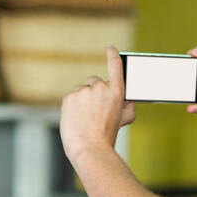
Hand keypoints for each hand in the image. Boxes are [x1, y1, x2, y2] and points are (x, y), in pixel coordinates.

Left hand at [59, 44, 135, 162]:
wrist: (90, 148)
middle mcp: (100, 88)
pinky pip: (71, 98)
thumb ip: (127, 106)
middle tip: (95, 111)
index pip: (115, 66)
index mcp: (116, 91)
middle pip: (95, 82)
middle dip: (95, 93)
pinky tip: (77, 120)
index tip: (110, 48)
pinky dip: (73, 107)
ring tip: (86, 119)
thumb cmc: (107, 137)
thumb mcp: (124, 120)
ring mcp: (83, 92)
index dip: (112, 55)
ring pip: (82, 91)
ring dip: (83, 101)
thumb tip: (127, 101)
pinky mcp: (69, 97)